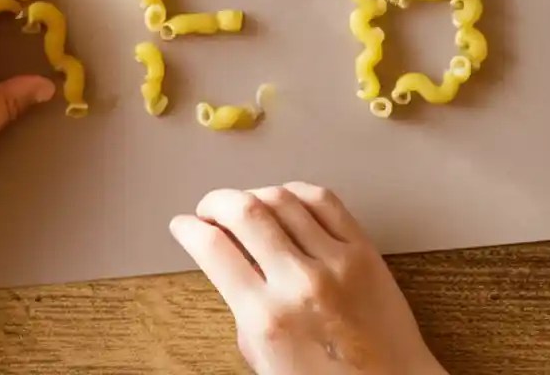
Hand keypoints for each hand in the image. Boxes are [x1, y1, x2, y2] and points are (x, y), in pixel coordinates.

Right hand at [170, 183, 444, 374]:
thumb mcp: (264, 359)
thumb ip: (243, 312)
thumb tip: (231, 266)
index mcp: (266, 318)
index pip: (212, 248)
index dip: (188, 229)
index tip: (184, 226)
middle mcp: (299, 283)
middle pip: (244, 211)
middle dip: (215, 202)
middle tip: (209, 209)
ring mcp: (336, 263)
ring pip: (281, 198)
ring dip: (253, 194)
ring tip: (246, 205)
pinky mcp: (365, 252)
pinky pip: (325, 200)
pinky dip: (296, 191)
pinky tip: (286, 199)